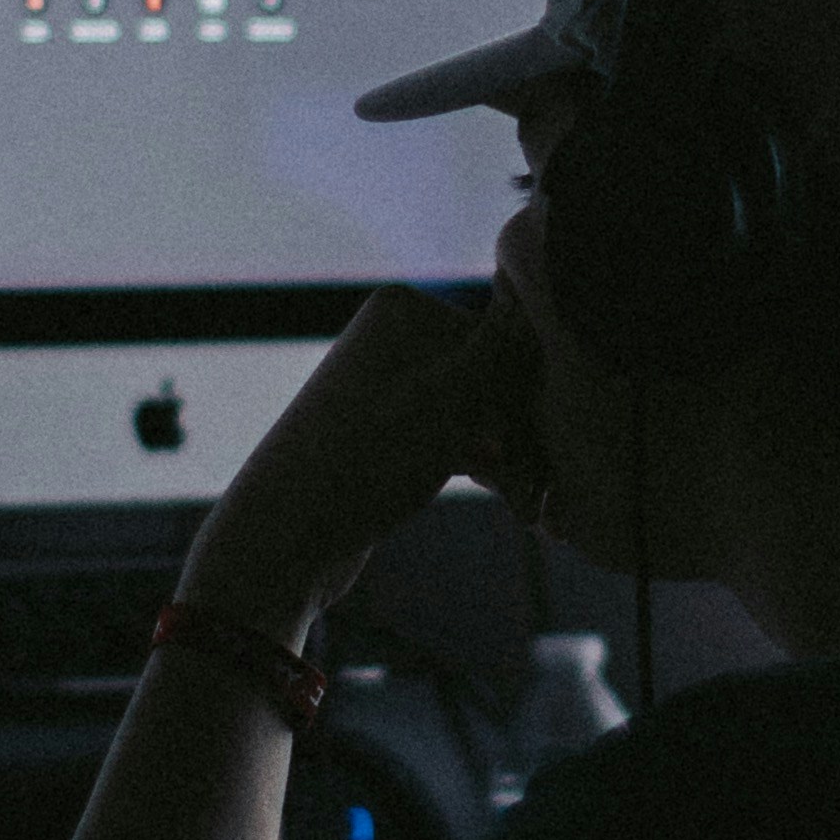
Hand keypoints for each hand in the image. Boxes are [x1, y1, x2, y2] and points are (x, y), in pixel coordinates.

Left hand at [185, 289, 523, 643]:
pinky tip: (517, 504)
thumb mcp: (447, 397)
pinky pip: (456, 443)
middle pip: (492, 379)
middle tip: (543, 491)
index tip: (555, 444)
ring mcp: (392, 391)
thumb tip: (536, 301)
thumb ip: (499, 347)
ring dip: (513, 460)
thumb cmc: (366, 460)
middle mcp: (395, 341)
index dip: (530, 394)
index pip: (502, 338)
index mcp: (403, 311)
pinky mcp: (391, 438)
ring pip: (480, 417)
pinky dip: (486, 470)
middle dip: (523, 435)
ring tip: (532, 507)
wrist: (284, 538)